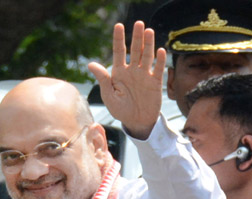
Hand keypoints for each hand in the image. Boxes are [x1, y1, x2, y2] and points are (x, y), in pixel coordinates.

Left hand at [87, 21, 165, 139]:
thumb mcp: (108, 95)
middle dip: (136, 37)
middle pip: (135, 50)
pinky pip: (158, 70)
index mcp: (119, 73)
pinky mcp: (155, 83)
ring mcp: (144, 75)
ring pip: (147, 56)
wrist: (136, 123)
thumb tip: (91, 64)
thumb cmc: (120, 110)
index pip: (119, 52)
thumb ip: (103, 79)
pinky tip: (160, 50)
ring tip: (148, 31)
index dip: (118, 39)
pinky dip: (160, 60)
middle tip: (138, 23)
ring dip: (148, 44)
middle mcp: (132, 71)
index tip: (118, 25)